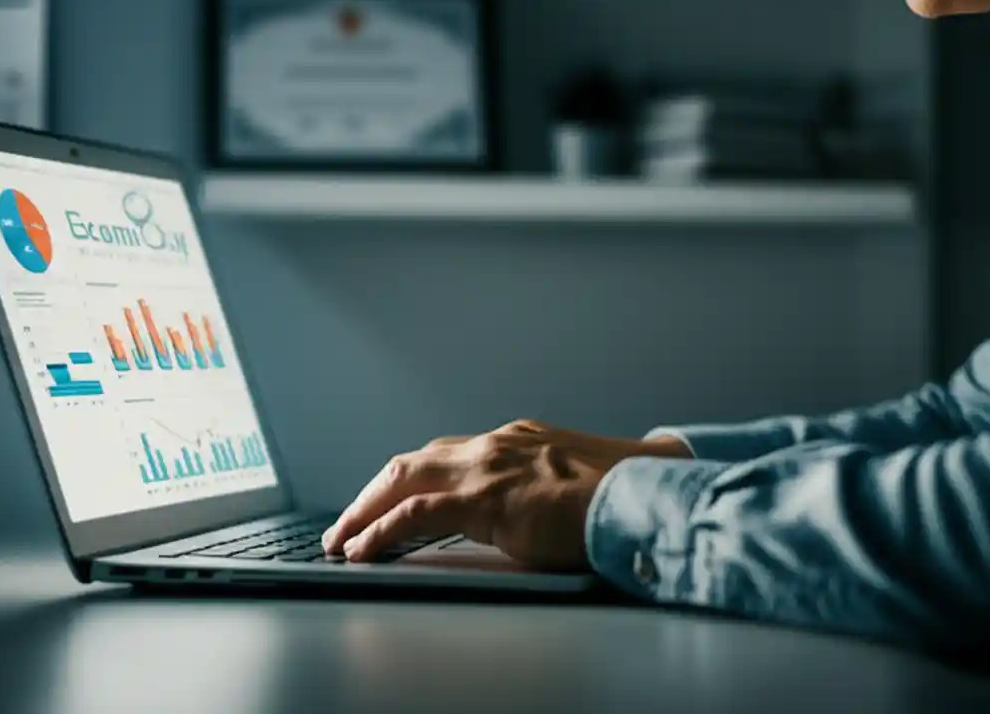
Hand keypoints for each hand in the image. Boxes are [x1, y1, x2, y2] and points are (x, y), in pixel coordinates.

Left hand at [321, 419, 690, 569]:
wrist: (648, 494)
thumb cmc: (627, 494)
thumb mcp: (577, 483)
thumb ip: (547, 491)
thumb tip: (539, 514)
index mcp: (517, 440)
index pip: (447, 456)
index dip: (412, 480)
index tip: (390, 501)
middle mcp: (495, 444)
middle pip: (414, 461)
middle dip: (374, 491)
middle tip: (348, 520)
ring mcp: (487, 467)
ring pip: (402, 480)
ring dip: (364, 510)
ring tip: (341, 539)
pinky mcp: (485, 499)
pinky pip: (414, 515)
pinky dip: (380, 530)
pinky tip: (361, 549)